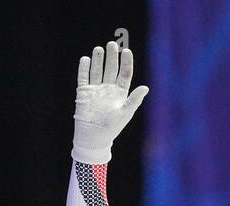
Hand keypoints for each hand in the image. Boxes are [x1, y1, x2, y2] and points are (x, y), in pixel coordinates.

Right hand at [72, 40, 148, 163]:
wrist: (94, 137)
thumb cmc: (112, 127)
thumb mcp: (125, 113)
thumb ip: (134, 100)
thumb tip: (146, 87)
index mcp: (120, 93)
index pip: (125, 74)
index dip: (126, 63)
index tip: (127, 51)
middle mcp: (108, 89)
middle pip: (111, 69)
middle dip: (112, 57)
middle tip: (112, 44)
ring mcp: (95, 89)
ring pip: (97, 70)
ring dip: (98, 60)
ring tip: (99, 48)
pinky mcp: (83, 92)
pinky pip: (84, 77)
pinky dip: (84, 68)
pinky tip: (86, 59)